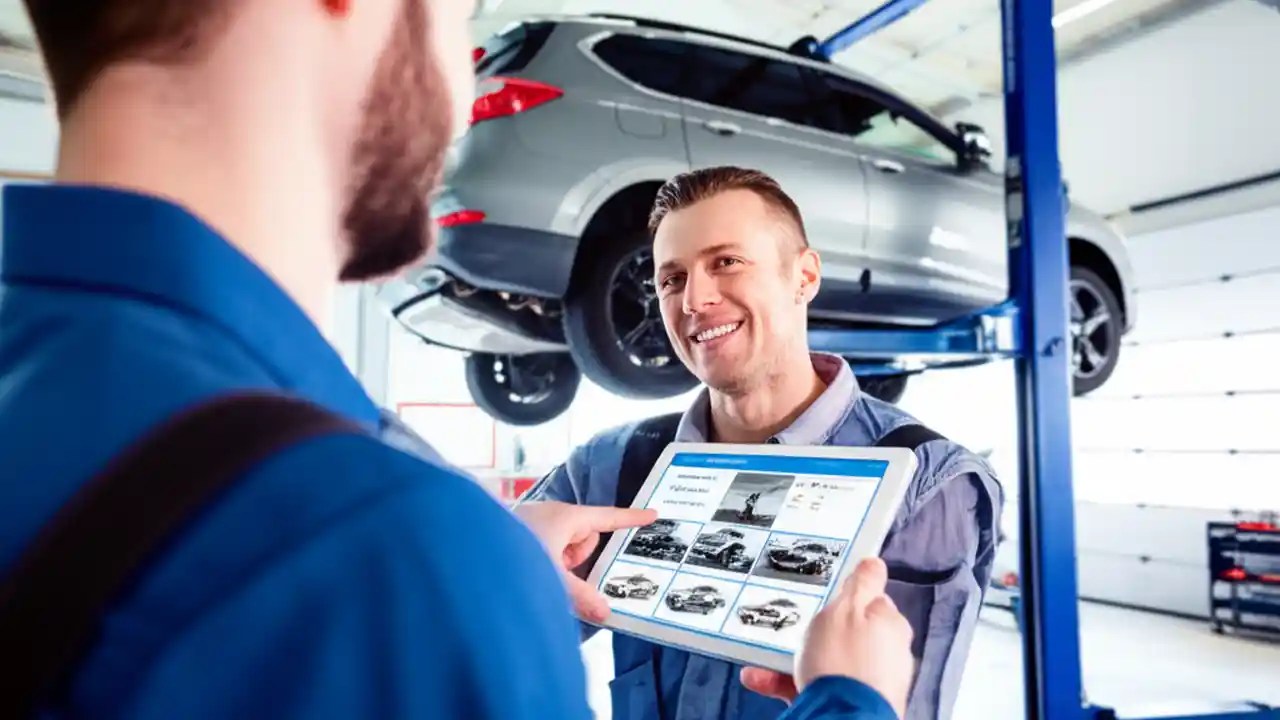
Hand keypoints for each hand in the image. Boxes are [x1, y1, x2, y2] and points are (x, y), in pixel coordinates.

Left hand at [514, 501, 657, 622]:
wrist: (463, 550)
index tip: (653, 515)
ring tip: (540, 578)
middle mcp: (550, 516)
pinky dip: (546, 565)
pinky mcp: (519, 535)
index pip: (607, 517)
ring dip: (560, 566)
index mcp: (565, 517)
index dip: (631, 519)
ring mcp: (534, 524)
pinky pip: (547, 551)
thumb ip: (581, 597)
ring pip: (565, 548)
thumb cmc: (511, 556)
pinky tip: (531, 577)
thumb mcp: (553, 580)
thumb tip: (606, 613)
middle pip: (585, 539)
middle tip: (563, 576)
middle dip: (579, 561)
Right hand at [741, 558, 913, 718]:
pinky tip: (760, 678)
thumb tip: (875, 563)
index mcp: (890, 625)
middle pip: (847, 634)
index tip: (823, 599)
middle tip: (792, 631)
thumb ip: (861, 584)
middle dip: (816, 633)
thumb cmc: (844, 661)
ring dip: (793, 659)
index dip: (846, 599)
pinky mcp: (849, 704)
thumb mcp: (847, 608)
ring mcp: (869, 683)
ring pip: (826, 663)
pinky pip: (814, 688)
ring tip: (762, 661)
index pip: (870, 602)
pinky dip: (787, 683)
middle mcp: (886, 655)